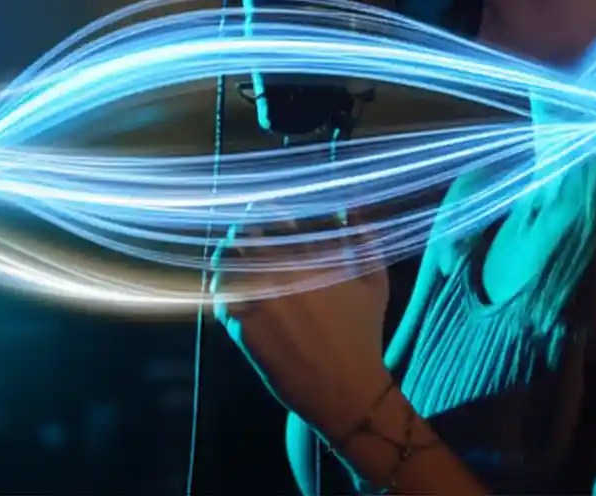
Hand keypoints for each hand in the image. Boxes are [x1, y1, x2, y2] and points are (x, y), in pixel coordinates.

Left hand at [209, 213, 391, 439]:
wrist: (346, 387)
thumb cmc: (363, 333)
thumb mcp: (374, 281)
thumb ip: (364, 239)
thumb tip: (350, 206)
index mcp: (313, 256)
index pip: (279, 218)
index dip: (269, 211)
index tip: (268, 212)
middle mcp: (284, 272)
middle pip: (247, 235)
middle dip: (244, 231)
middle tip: (245, 234)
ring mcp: (261, 298)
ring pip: (228, 263)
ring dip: (228, 256)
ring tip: (233, 258)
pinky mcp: (245, 325)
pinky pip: (221, 296)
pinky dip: (221, 289)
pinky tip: (229, 289)